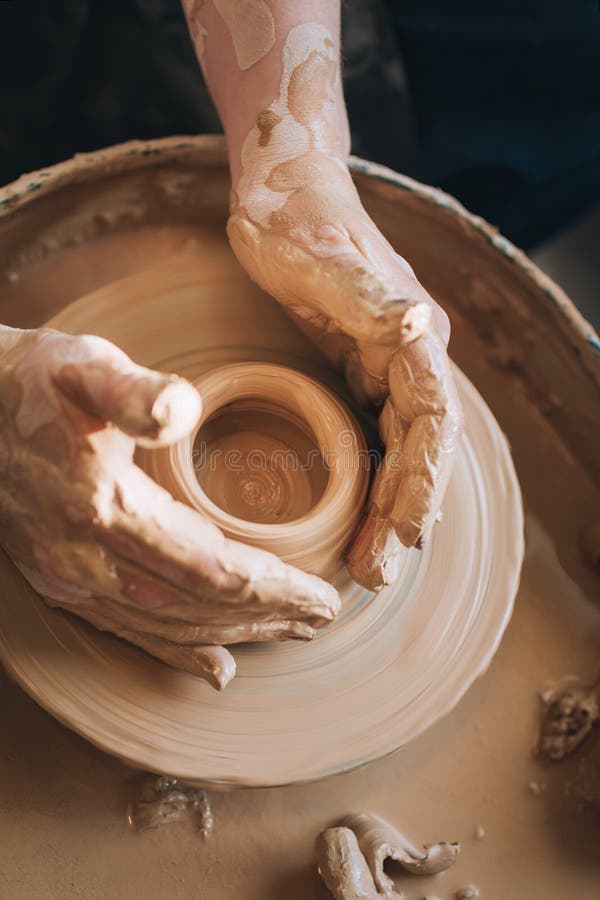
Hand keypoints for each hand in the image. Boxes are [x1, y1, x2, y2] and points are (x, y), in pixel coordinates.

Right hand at [0, 326, 339, 687]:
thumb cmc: (32, 383)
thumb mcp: (85, 368)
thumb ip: (136, 392)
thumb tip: (183, 411)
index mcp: (106, 506)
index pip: (214, 569)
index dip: (275, 589)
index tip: (324, 595)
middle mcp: (86, 558)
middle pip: (200, 608)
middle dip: (268, 617)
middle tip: (323, 618)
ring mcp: (69, 578)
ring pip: (169, 627)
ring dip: (235, 636)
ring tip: (288, 634)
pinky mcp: (59, 582)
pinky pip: (128, 632)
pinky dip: (179, 653)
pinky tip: (214, 667)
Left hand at [228, 151, 462, 589]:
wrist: (279, 183)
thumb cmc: (295, 218)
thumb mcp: (325, 260)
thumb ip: (374, 300)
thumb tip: (426, 326)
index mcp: (414, 334)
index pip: (432, 423)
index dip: (422, 483)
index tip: (406, 537)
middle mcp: (410, 354)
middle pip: (419, 449)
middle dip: (403, 512)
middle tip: (375, 573)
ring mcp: (386, 363)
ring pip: (398, 449)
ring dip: (388, 506)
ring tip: (369, 563)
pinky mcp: (357, 366)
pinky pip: (373, 435)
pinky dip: (371, 480)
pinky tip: (359, 516)